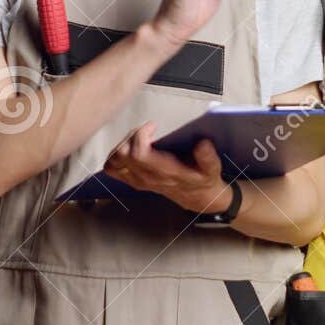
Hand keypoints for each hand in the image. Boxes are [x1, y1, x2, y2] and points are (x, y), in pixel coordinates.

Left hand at [102, 125, 231, 214]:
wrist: (198, 198)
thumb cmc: (203, 179)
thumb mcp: (212, 168)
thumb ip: (208, 157)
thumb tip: (202, 144)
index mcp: (165, 173)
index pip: (139, 154)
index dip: (141, 135)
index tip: (153, 126)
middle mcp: (148, 178)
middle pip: (123, 153)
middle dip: (132, 135)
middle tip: (146, 130)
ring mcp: (138, 181)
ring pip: (114, 160)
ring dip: (123, 144)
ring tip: (138, 138)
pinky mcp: (133, 181)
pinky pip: (112, 169)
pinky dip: (115, 156)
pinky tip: (130, 149)